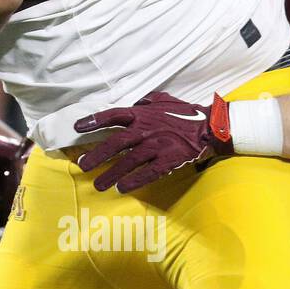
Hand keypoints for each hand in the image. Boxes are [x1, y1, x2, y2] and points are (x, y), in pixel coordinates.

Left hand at [72, 91, 233, 192]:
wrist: (212, 127)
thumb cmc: (186, 114)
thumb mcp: (164, 100)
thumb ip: (147, 101)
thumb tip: (135, 102)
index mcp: (143, 114)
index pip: (113, 116)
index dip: (94, 121)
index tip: (78, 128)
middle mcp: (147, 129)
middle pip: (116, 142)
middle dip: (98, 154)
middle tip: (82, 165)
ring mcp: (158, 145)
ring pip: (129, 161)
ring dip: (112, 173)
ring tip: (98, 185)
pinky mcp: (169, 160)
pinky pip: (148, 172)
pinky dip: (134, 180)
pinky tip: (122, 188)